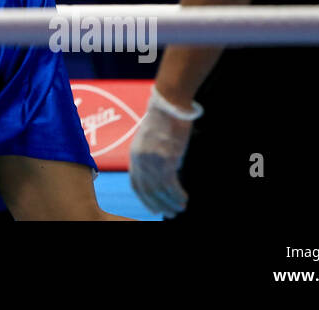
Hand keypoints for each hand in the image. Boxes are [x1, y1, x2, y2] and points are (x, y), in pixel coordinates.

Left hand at [128, 85, 201, 216]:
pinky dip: (177, 195)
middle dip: (159, 205)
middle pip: (148, 191)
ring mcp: (152, 160)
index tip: (154, 208)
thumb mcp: (151, 141)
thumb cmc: (163, 120)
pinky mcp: (166, 159)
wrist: (168, 105)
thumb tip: (167, 174)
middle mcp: (140, 160)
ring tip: (180, 209)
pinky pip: (170, 185)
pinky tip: (184, 199)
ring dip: (171, 203)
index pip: (136, 184)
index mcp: (134, 156)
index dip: (145, 199)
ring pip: (159, 191)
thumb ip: (153, 158)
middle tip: (172, 213)